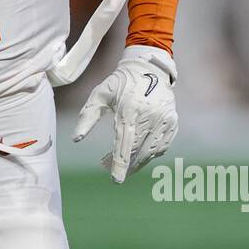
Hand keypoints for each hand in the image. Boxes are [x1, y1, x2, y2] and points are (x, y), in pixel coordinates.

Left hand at [72, 45, 177, 182]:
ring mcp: (163, 119)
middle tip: (114, 171)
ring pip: (152, 151)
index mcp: (129, 110)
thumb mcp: (99, 95)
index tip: (116, 180)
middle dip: (127, 164)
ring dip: (139, 162)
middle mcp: (149, 116)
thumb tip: (76, 139)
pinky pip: (163, 145)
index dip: (119, 164)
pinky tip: (142, 154)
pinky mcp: (172, 121)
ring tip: (127, 165)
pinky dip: (152, 153)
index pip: (124, 144)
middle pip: (138, 151)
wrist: (148, 67)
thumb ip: (87, 117)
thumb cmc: (120, 82)